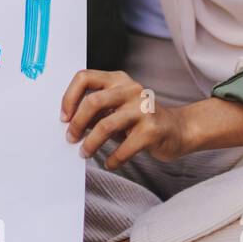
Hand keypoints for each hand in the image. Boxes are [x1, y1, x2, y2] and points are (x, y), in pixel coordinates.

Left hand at [60, 69, 190, 169]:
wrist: (178, 129)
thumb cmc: (140, 120)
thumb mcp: (117, 107)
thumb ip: (96, 110)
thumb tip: (69, 124)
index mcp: (118, 80)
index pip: (84, 78)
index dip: (69, 98)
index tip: (64, 118)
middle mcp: (131, 89)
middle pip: (93, 101)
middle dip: (77, 123)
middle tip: (71, 138)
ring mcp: (143, 108)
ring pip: (105, 125)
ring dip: (90, 143)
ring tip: (85, 153)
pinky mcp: (152, 130)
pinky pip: (124, 148)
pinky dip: (113, 159)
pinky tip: (110, 163)